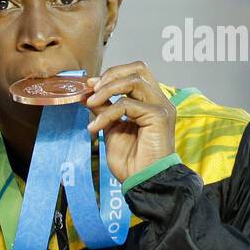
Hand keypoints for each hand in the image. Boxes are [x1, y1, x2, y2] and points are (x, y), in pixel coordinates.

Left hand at [84, 61, 175, 181]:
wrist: (142, 181)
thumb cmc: (131, 161)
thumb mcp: (111, 129)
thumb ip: (104, 109)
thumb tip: (88, 94)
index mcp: (150, 102)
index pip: (135, 73)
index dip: (111, 74)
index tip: (89, 85)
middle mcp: (159, 101)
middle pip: (138, 68)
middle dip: (111, 75)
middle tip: (92, 89)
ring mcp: (161, 107)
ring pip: (133, 81)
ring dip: (107, 90)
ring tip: (90, 104)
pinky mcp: (159, 116)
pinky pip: (127, 105)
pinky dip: (107, 113)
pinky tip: (96, 127)